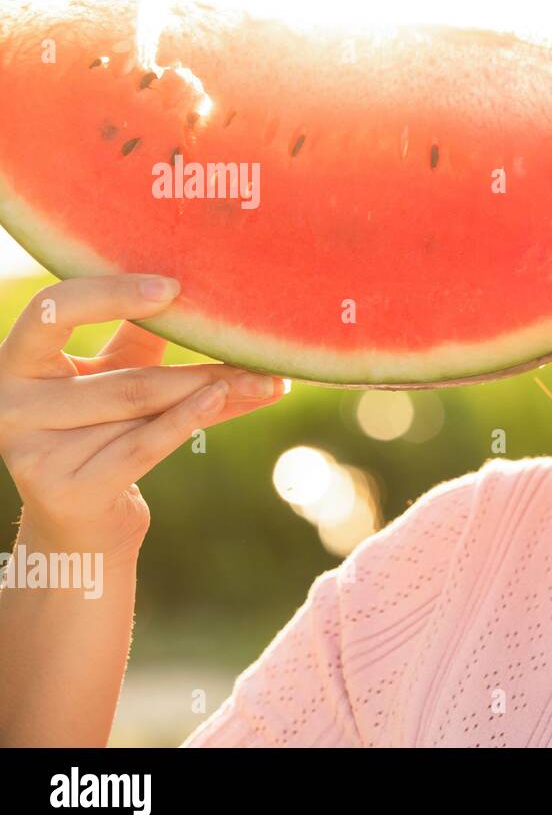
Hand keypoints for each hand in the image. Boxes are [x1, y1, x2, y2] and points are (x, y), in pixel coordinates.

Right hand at [0, 273, 287, 559]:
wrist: (78, 526)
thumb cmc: (100, 434)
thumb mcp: (112, 376)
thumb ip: (140, 337)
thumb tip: (200, 291)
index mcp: (16, 363)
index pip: (52, 311)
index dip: (111, 295)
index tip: (173, 288)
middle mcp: (12, 405)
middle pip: (125, 376)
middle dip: (200, 366)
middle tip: (258, 352)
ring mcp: (34, 452)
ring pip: (142, 409)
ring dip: (213, 394)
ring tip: (265, 382)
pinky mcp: (67, 490)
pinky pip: (142, 446)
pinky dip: (188, 421)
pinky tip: (223, 400)